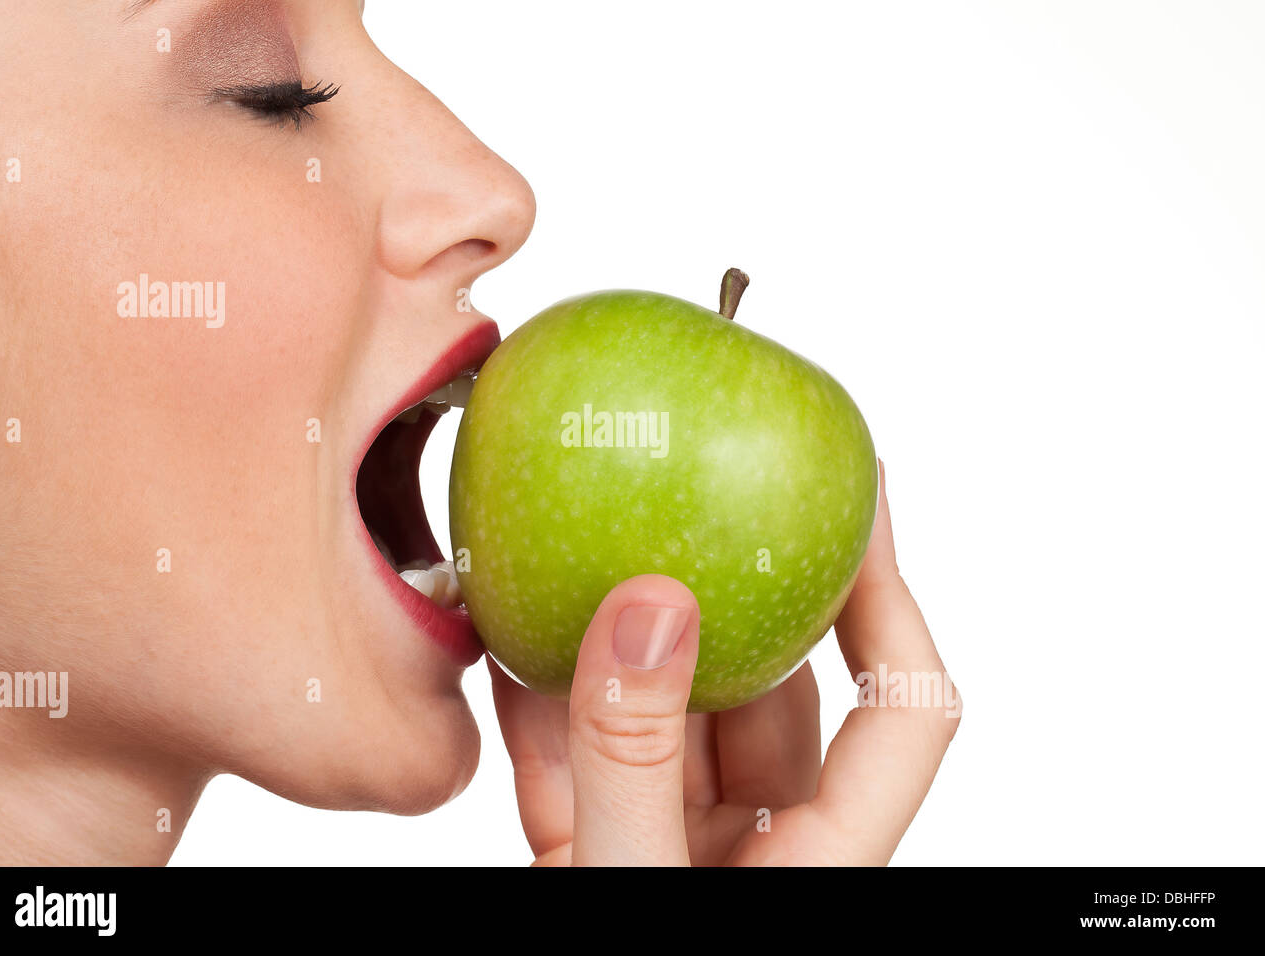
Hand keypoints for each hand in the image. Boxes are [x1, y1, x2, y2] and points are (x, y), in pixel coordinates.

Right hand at [490, 461, 959, 864]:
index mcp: (815, 861)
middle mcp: (754, 847)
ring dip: (616, 640)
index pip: (901, 707)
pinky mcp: (586, 856)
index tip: (862, 496)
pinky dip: (541, 698)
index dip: (892, 597)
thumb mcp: (634, 887)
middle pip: (768, 691)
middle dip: (725, 594)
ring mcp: (669, 848)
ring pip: (660, 717)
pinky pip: (569, 758)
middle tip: (691, 493)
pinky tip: (512, 632)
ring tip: (587, 545)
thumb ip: (634, 762)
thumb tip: (646, 610)